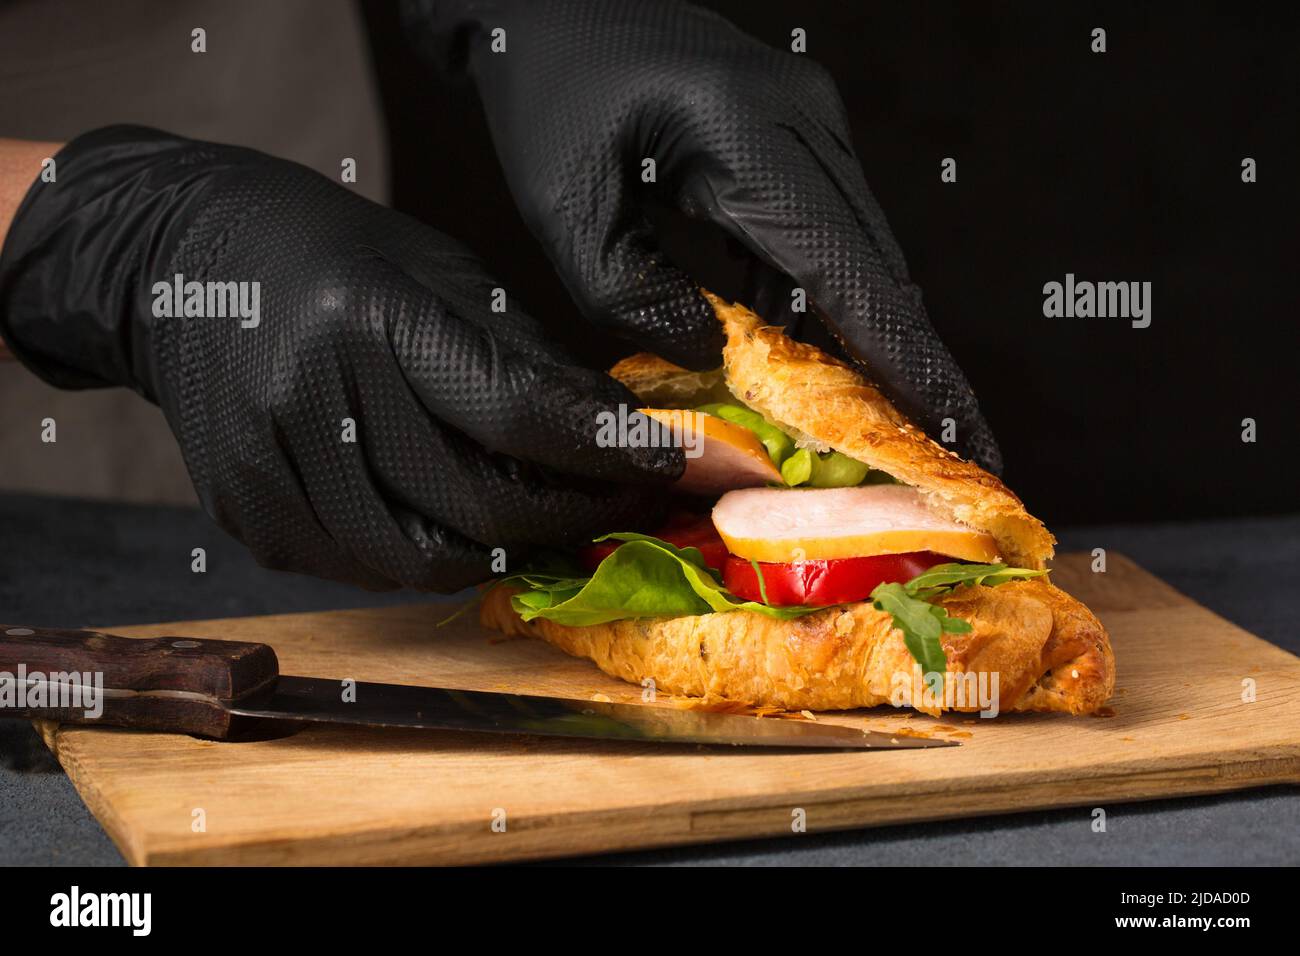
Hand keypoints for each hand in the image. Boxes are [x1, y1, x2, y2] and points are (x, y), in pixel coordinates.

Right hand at [0, 126, 680, 590]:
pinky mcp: (246, 516)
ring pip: (428, 559)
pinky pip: (369, 568)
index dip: (611, 452)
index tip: (680, 467)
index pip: (519, 412)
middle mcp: (312, 396)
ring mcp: (269, 468)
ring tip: (559, 519)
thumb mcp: (438, 271)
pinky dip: (437, 554)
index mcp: (369, 313)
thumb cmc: (328, 252)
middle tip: (632, 503)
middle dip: (578, 514)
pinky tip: (467, 521)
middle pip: (480, 503)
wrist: (179, 262)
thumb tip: (616, 434)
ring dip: (514, 551)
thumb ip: (524, 359)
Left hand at [410, 0, 1001, 471]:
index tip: (959, 439)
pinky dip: (824, 308)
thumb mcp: (565, 206)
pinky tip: (818, 368)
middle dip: (913, 372)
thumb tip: (716, 354)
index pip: (852, 273)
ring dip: (871, 346)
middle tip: (946, 463)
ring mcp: (808, 126)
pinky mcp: (792, 139)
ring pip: (860, 257)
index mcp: (752, 133)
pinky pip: (824, 237)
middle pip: (879, 270)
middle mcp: (805, 124)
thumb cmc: (548, 86)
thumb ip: (633, 296)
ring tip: (888, 434)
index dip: (909, 367)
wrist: (554, 1)